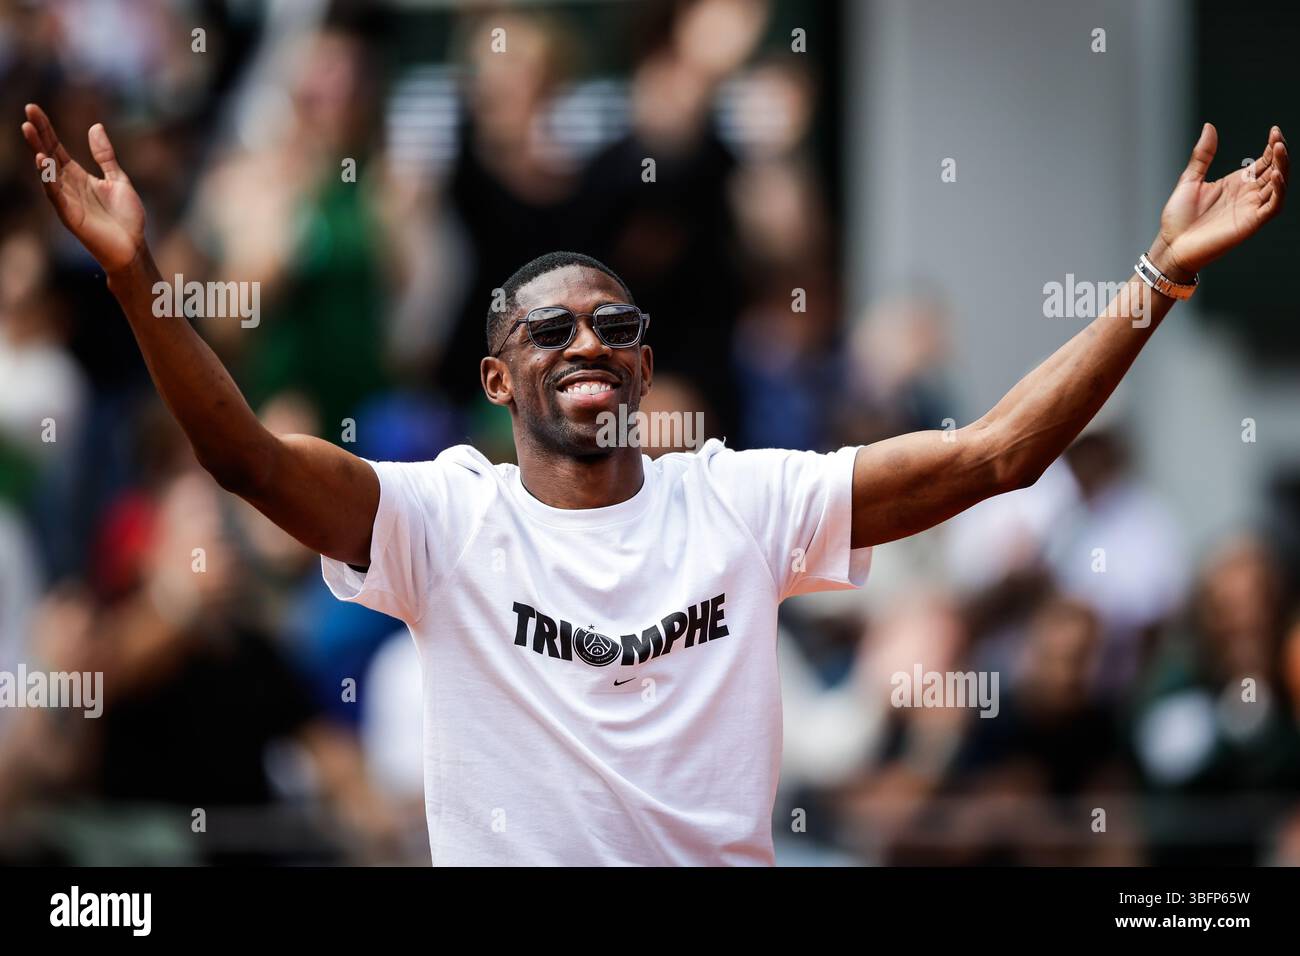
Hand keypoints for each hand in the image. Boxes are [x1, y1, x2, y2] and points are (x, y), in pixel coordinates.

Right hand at [20, 103, 145, 273]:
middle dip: (38, 134)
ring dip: (39, 151)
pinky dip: (48, 178)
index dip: (46, 129)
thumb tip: (95, 126)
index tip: (34, 108)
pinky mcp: (70, 215)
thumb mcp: (117, 179)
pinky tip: (42, 161)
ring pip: (48, 172)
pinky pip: (56, 194)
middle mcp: (68, 185)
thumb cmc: (126, 217)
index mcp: (78, 176)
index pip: (56, 147)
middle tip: (28, 112)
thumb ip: (105, 155)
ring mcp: (67, 200)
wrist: (134, 247)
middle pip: (49, 154)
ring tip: (29, 130)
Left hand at [1151, 123, 1287, 278]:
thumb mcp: (1190, 179)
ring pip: (1278, 185)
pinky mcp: (1251, 223)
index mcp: (1236, 183)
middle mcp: (1247, 194)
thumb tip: (1209, 127)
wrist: (1171, 245)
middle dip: (1279, 154)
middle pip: (1275, 170)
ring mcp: (1251, 208)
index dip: (1272, 146)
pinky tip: (1275, 176)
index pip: (1264, 161)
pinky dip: (1278, 191)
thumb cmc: (1178, 218)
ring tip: (1280, 150)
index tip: (1274, 130)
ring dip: (1282, 168)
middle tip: (1278, 138)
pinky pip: (1273, 206)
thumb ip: (1203, 155)